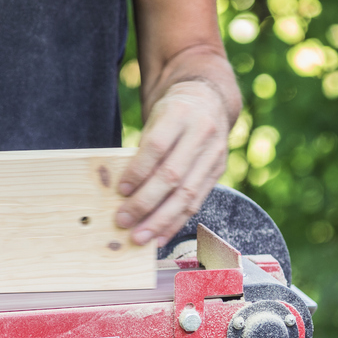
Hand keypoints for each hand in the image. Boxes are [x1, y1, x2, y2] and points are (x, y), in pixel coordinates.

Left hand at [114, 79, 232, 246]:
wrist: (207, 101)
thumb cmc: (171, 113)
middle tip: (123, 221)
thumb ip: (143, 149)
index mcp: (180, 114)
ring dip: (161, 220)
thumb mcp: (155, 119)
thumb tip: (122, 192)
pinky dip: (176, 222)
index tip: (120, 191)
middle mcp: (201, 133)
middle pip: (172, 176)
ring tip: (140, 237)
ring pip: (187, 194)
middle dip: (145, 203)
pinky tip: (160, 236)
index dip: (137, 171)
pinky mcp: (218, 170)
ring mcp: (214, 153)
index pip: (156, 147)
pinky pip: (197, 201)